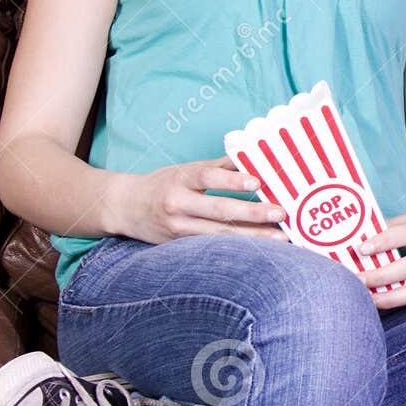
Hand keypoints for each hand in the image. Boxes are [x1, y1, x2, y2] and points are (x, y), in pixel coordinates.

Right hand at [102, 155, 288, 244]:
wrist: (125, 207)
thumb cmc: (163, 183)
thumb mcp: (186, 168)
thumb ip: (220, 165)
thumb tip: (252, 155)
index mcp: (180, 179)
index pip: (208, 177)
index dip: (232, 180)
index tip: (257, 182)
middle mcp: (178, 204)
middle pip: (218, 210)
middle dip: (252, 213)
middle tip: (280, 213)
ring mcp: (178, 228)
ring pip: (218, 234)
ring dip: (252, 236)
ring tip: (279, 238)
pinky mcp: (179, 246)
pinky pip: (211, 247)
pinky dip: (236, 248)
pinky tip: (259, 250)